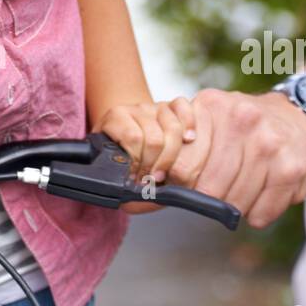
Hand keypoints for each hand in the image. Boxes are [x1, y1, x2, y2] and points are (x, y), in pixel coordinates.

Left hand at [94, 96, 197, 213]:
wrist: (132, 133)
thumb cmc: (126, 154)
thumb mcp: (117, 167)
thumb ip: (122, 184)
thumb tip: (130, 199)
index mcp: (115, 119)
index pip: (133, 139)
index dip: (139, 163)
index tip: (140, 180)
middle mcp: (137, 110)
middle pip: (156, 139)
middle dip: (159, 166)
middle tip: (156, 179)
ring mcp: (157, 107)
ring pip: (173, 129)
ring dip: (175, 156)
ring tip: (169, 171)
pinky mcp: (175, 106)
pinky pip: (185, 110)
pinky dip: (190, 125)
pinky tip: (188, 140)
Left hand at [166, 88, 305, 228]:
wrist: (304, 118)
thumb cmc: (247, 127)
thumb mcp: (212, 120)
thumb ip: (178, 149)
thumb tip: (144, 190)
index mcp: (213, 107)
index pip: (181, 165)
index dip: (180, 184)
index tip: (183, 186)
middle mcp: (241, 121)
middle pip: (207, 189)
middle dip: (208, 199)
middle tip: (217, 191)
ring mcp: (269, 144)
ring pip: (234, 204)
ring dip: (236, 207)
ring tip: (243, 187)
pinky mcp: (291, 169)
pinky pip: (261, 215)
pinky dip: (258, 213)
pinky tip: (263, 191)